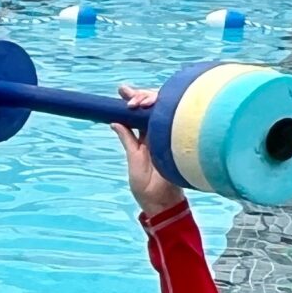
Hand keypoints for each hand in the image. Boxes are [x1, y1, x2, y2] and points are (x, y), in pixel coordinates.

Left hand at [111, 85, 186, 215]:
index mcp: (143, 138)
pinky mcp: (177, 140)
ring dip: (150, 99)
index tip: (122, 90)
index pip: (138, 113)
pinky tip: (155, 103)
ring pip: (163, 110)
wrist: (162, 202)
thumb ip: (127, 140)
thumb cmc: (146, 185)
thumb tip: (114, 122)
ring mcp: (168, 135)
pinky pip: (173, 121)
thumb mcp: (133, 159)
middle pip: (151, 107)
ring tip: (136, 100)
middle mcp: (156, 133)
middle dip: (140, 96)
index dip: (132, 99)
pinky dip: (166, 110)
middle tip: (129, 97)